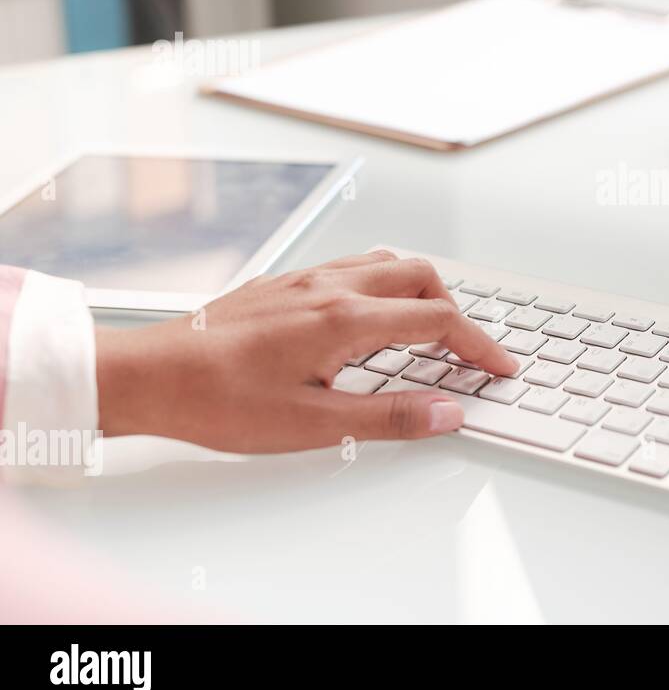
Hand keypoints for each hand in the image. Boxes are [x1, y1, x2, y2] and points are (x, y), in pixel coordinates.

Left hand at [94, 250, 516, 451]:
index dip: (480, 346)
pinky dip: (382, 287)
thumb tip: (448, 411)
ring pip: (387, 263)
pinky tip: (367, 322)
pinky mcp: (284, 283)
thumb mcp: (313, 426)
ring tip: (422, 334)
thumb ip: (389, 417)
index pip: (438, 322)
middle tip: (462, 351)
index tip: (500, 367)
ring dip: (419, 292)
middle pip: (422, 277)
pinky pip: (352, 267)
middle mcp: (330, 288)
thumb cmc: (217, 401)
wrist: (148, 375)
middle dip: (455, 311)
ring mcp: (306, 280)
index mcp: (345, 320)